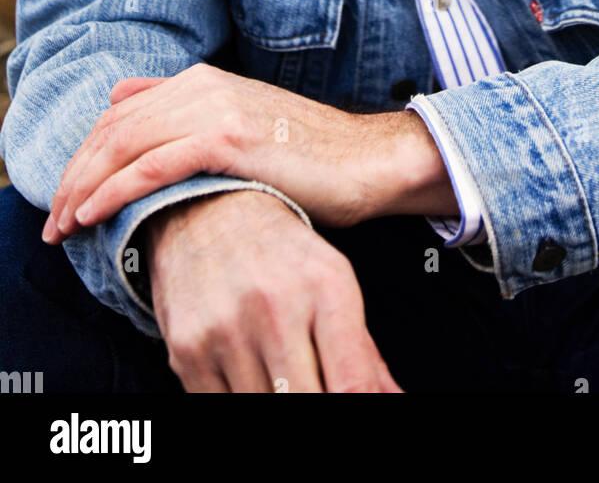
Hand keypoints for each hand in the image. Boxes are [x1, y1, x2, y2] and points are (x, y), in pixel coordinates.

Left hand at [43, 63, 449, 241]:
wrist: (364, 160)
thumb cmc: (307, 152)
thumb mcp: (240, 119)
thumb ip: (185, 106)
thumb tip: (123, 95)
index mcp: (202, 79)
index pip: (118, 116)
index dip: (84, 156)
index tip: (67, 197)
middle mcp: (203, 85)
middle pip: (112, 130)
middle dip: (74, 176)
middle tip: (53, 221)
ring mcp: (215, 108)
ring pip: (124, 145)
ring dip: (83, 188)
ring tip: (64, 226)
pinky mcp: (228, 139)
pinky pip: (152, 164)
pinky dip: (114, 190)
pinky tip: (93, 214)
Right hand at [145, 189, 403, 393]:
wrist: (207, 209)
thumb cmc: (279, 250)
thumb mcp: (334, 282)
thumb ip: (364, 352)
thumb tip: (391, 400)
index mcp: (324, 286)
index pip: (351, 385)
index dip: (360, 409)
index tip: (356, 404)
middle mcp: (275, 306)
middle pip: (305, 402)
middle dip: (317, 402)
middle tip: (317, 386)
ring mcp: (226, 330)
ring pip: (261, 409)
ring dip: (275, 401)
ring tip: (283, 376)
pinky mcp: (186, 349)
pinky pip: (218, 405)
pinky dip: (239, 400)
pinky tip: (251, 377)